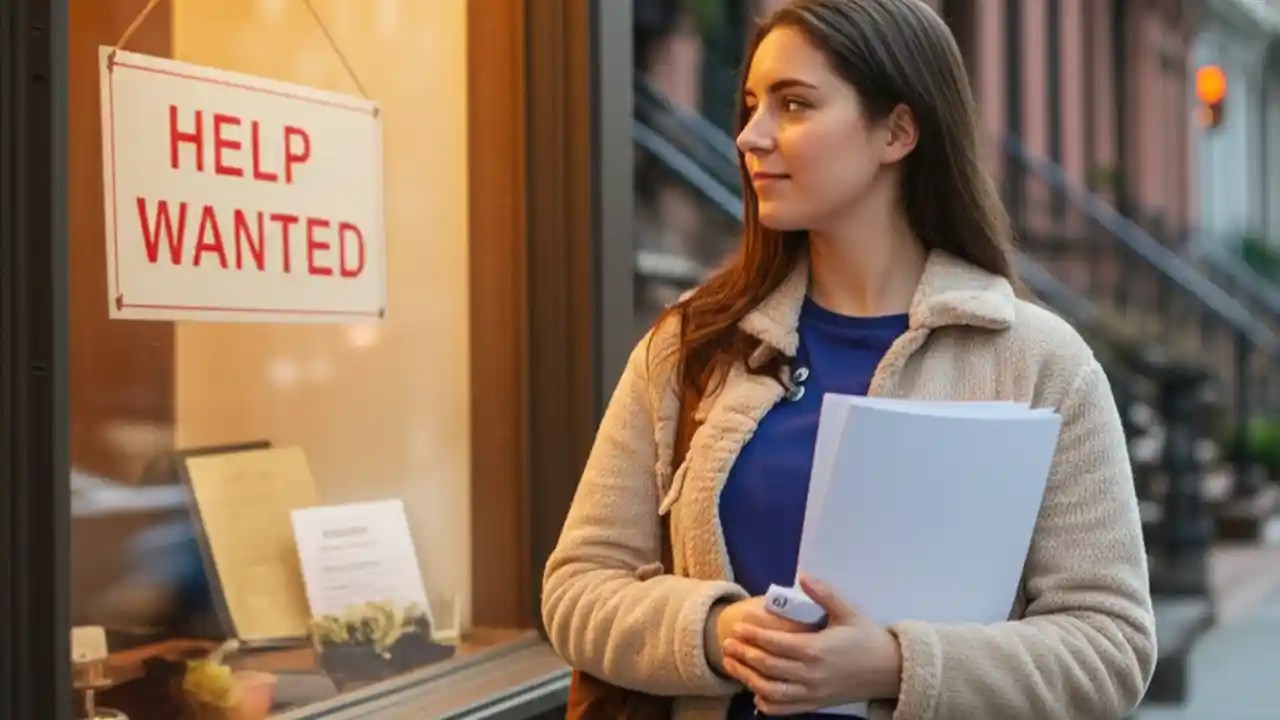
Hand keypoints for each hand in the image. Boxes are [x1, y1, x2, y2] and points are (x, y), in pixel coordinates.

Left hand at [720, 576, 902, 715]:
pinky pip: (785, 709)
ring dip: (747, 678)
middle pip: (767, 667)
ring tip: (732, 664)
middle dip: (744, 654)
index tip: (738, 626)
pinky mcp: (816, 705)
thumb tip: (803, 575)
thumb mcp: (848, 612)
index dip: (753, 635)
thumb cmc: (867, 638)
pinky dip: (766, 703)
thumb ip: (824, 594)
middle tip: (727, 643)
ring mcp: (812, 693)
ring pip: (770, 690)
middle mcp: (810, 674)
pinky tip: (755, 692)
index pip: (775, 643)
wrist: (890, 671)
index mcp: (816, 650)